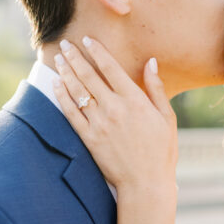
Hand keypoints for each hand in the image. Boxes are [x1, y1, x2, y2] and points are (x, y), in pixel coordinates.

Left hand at [53, 36, 177, 195]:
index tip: (87, 40)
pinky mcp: (89, 138)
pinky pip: (71, 113)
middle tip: (64, 44)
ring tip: (58, 59)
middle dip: (75, 57)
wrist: (145, 184)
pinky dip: (62, 97)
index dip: (97, 51)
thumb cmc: (161, 152)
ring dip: (66, 72)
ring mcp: (99, 123)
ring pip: (77, 91)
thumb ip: (157, 88)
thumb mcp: (167, 118)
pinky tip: (56, 85)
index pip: (111, 68)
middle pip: (88, 76)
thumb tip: (151, 62)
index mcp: (135, 100)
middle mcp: (114, 108)